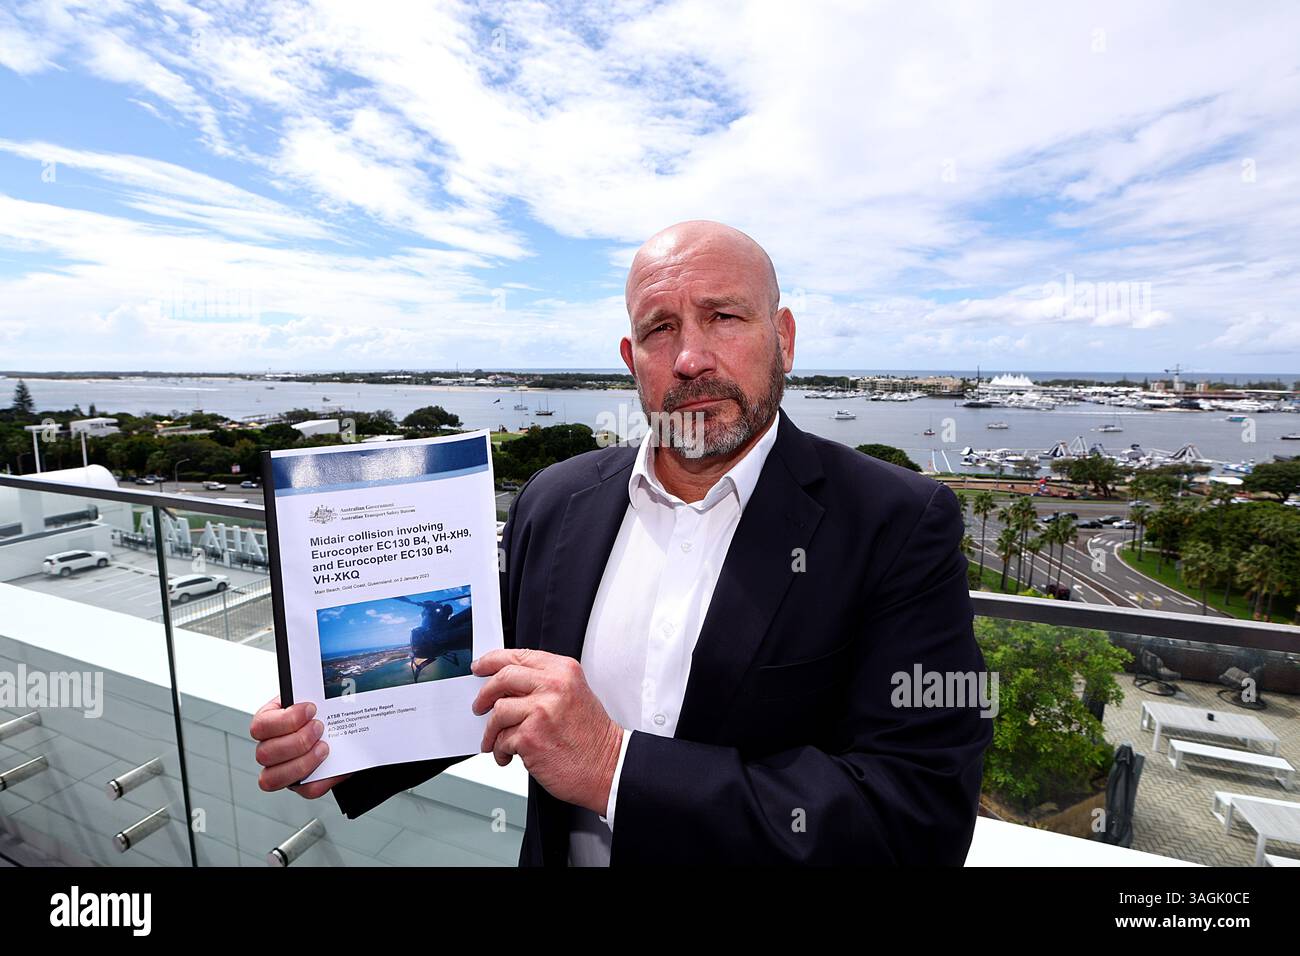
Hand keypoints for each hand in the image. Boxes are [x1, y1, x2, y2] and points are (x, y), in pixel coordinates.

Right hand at [249, 696, 352, 798]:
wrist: (342, 729)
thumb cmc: (321, 711)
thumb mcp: (314, 697)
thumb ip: (313, 695)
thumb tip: (325, 698)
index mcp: (268, 723)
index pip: (260, 726)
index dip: (285, 720)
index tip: (310, 709)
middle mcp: (270, 749)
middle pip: (265, 754)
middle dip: (297, 740)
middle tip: (319, 728)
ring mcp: (282, 770)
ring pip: (274, 778)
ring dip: (304, 762)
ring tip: (325, 747)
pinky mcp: (301, 785)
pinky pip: (307, 790)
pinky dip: (324, 779)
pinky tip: (334, 763)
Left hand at [471, 649, 622, 814]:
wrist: (607, 768)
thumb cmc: (591, 737)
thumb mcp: (574, 694)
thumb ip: (544, 683)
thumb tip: (506, 687)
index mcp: (563, 671)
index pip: (519, 656)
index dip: (492, 660)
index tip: (479, 667)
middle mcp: (553, 686)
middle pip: (502, 678)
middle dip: (484, 694)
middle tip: (479, 706)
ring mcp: (541, 710)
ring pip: (498, 711)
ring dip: (491, 731)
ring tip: (495, 742)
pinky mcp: (530, 737)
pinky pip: (501, 739)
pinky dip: (500, 750)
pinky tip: (508, 756)